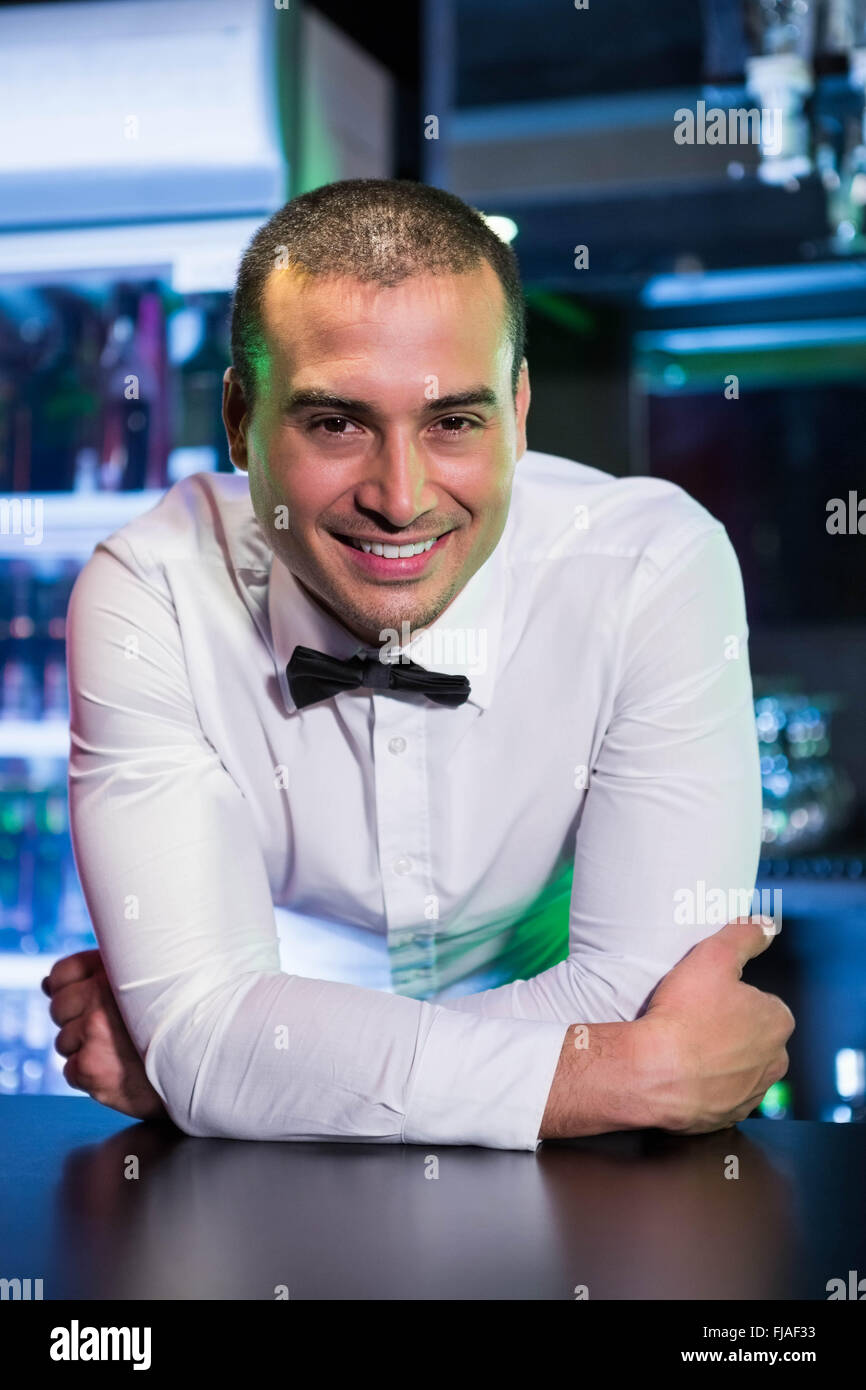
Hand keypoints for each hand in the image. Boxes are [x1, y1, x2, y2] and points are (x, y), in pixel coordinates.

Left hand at [43, 948, 167, 1120]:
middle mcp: (101, 996)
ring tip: (121, 1051)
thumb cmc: (177, 1023)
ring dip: (85, 1050)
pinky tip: (118, 1070)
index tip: (88, 1000)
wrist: (204, 1065)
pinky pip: (70, 1070)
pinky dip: (89, 1075)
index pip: (62, 973)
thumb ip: (97, 977)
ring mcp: (93, 1032)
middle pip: (58, 1009)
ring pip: (63, 1042)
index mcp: (115, 970)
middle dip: (77, 1022)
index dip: (69, 989)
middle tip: (112, 1032)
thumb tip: (46, 985)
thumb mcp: (147, 984)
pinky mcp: (89, 1067)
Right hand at [633, 916, 794, 1133]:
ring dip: (717, 1058)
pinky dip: (703, 1086)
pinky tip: (680, 1072)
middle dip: (728, 1028)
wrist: (652, 1073)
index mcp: (778, 1022)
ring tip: (683, 1045)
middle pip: (752, 1036)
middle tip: (693, 1018)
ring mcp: (751, 1094)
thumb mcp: (712, 956)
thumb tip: (766, 924)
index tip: (706, 995)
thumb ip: (744, 935)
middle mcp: (774, 1062)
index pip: (762, 1001)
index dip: (731, 995)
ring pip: (737, 1067)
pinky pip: (718, 1095)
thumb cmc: (682, 1015)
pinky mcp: (727, 1117)